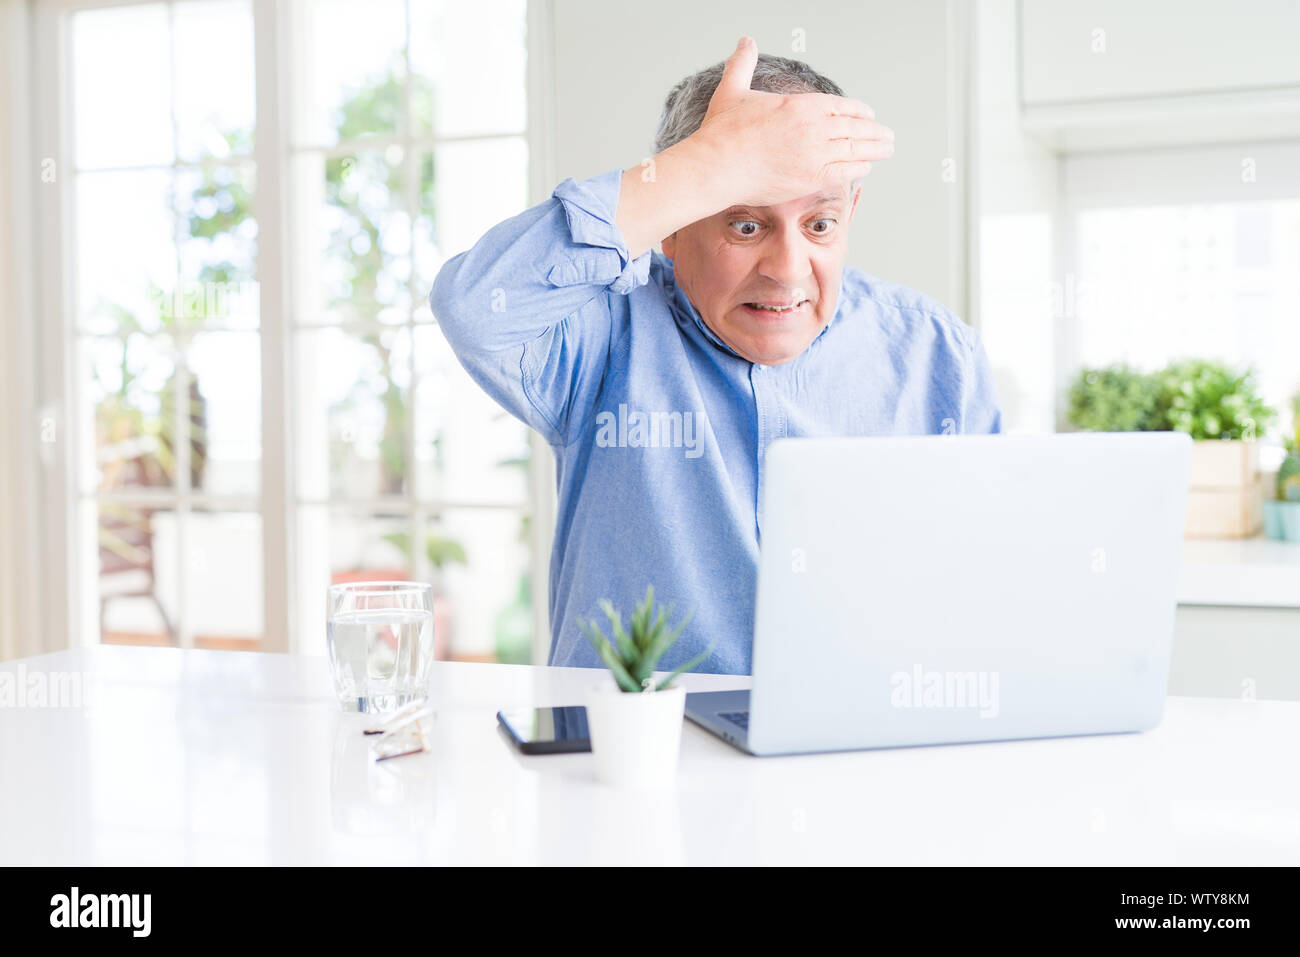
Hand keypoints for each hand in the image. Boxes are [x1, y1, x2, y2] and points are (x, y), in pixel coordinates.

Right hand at [688, 36, 893, 206]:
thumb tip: (746, 42)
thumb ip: (743, 64)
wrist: (718, 165)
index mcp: (801, 105)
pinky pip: (847, 171)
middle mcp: (814, 128)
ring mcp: (816, 153)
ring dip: (876, 148)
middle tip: (887, 134)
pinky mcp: (813, 177)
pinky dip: (860, 167)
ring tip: (887, 148)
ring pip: (857, 149)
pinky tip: (868, 166)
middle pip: (856, 127)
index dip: (859, 111)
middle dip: (875, 131)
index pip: (842, 106)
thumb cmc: (723, 132)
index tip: (868, 115)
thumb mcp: (732, 89)